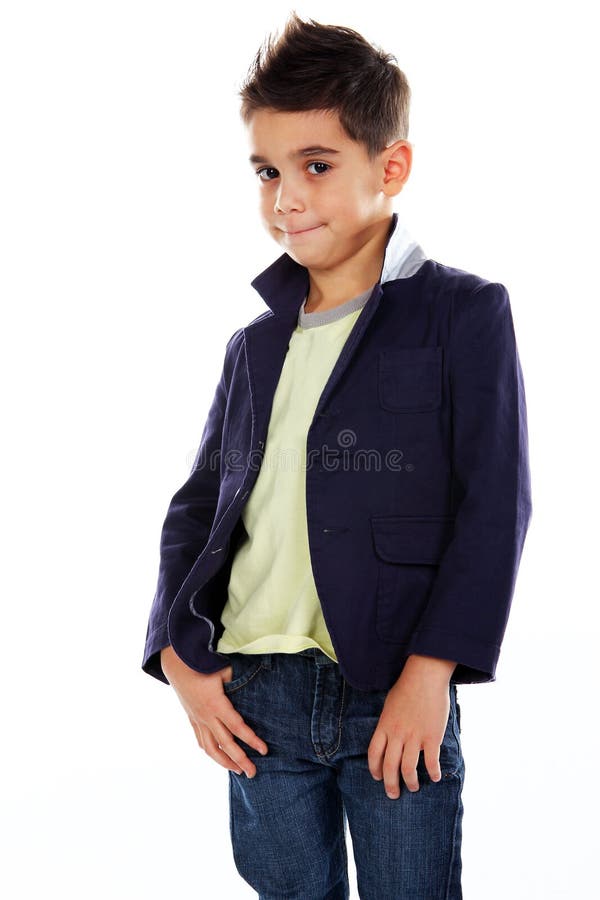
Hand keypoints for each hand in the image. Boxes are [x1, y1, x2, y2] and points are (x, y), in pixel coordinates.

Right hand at [160, 645, 268, 777]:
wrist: (177, 665)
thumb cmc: (202, 665)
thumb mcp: (223, 670)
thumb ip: (238, 680)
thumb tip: (255, 684)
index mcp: (216, 705)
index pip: (237, 728)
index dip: (251, 740)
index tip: (264, 751)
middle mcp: (207, 717)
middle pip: (225, 745)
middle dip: (240, 760)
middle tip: (253, 773)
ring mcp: (198, 720)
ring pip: (210, 748)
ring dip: (224, 762)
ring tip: (238, 771)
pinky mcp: (192, 720)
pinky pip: (201, 741)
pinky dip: (211, 752)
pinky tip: (219, 757)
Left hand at [367, 655, 454, 798]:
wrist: (425, 676)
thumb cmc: (407, 687)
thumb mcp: (390, 705)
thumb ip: (388, 724)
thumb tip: (389, 737)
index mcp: (384, 726)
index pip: (374, 754)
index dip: (374, 769)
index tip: (377, 778)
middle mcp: (397, 734)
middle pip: (389, 766)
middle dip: (390, 784)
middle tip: (393, 794)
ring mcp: (414, 736)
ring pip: (408, 768)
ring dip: (410, 782)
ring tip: (413, 788)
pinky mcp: (432, 737)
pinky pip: (431, 761)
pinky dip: (433, 773)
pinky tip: (435, 778)